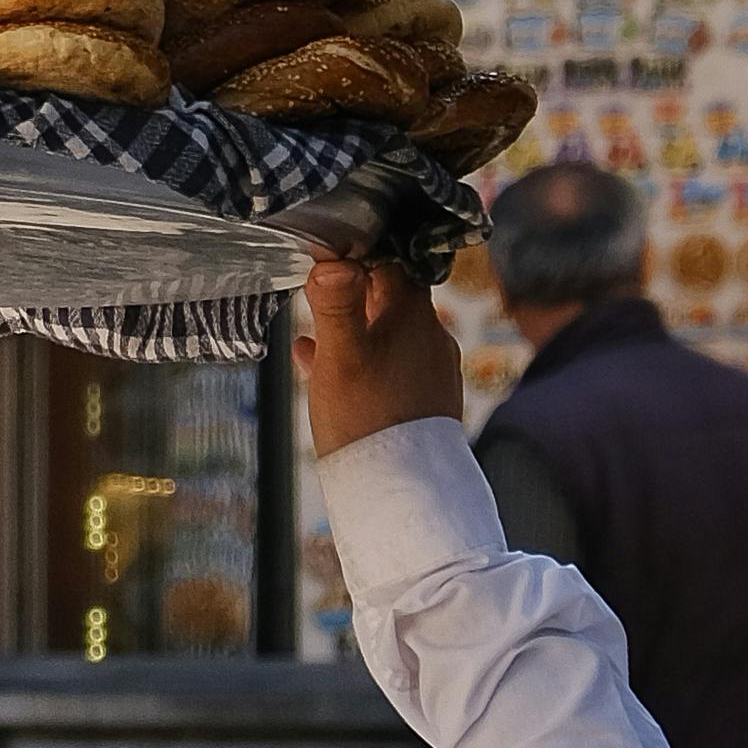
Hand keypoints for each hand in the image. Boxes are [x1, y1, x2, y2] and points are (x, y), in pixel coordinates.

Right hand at [293, 258, 464, 460]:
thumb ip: (336, 304)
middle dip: (354, 297)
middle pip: (391, 299)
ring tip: (315, 338)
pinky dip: (362, 363)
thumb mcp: (340, 355)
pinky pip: (391, 369)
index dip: (358, 258)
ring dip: (355, 332)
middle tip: (318, 298)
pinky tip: (328, 373)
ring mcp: (432, 371)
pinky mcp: (426, 401)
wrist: (401, 489)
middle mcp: (432, 337)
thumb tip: (334, 259)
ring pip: (388, 336)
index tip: (328, 260)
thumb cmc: (367, 417)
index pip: (390, 264)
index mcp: (414, 315)